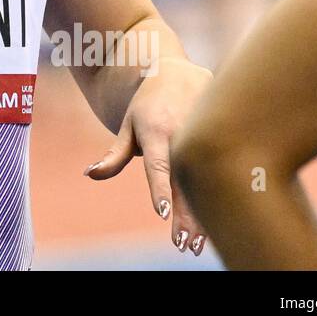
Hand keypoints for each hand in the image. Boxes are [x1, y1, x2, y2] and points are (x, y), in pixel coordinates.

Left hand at [83, 57, 213, 255]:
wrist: (175, 69)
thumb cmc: (147, 104)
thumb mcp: (128, 126)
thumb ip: (114, 154)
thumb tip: (89, 174)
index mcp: (157, 131)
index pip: (158, 165)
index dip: (161, 189)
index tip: (163, 214)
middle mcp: (184, 132)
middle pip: (186, 179)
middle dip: (186, 215)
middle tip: (183, 244)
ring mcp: (207, 130)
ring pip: (209, 178)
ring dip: (205, 214)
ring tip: (199, 245)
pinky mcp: (224, 130)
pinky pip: (227, 166)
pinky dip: (226, 196)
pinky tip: (223, 224)